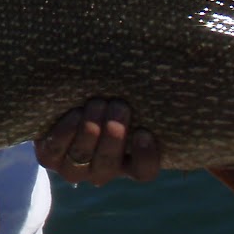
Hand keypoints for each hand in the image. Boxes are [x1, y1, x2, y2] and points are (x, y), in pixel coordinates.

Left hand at [35, 99, 159, 185]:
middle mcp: (101, 169)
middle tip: (118, 105)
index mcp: (128, 160)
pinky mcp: (48, 157)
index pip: (143, 172)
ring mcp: (73, 166)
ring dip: (90, 133)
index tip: (145, 133)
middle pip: (108, 166)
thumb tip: (185, 61)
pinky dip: (65, 133)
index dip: (145, 158)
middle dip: (114, 136)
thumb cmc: (112, 91)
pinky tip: (74, 112)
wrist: (66, 94)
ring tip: (96, 104)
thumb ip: (152, 90)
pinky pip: (53, 153)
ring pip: (80, 162)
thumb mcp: (134, 93)